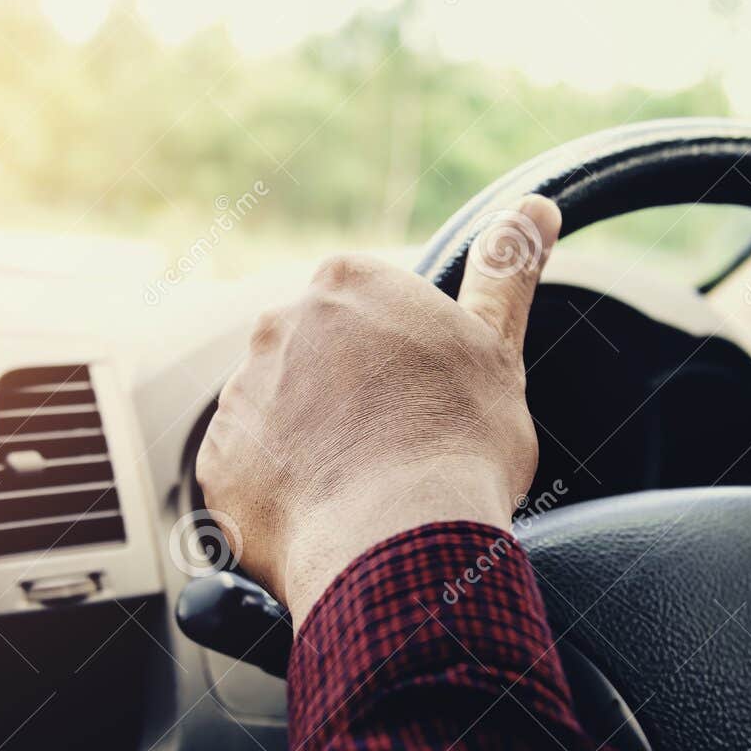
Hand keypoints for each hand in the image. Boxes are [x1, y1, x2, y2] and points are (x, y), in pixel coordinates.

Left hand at [196, 195, 561, 627]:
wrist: (397, 543)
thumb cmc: (458, 445)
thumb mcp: (497, 348)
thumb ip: (504, 273)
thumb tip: (532, 208)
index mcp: (347, 283)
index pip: (366, 303)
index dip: (399, 354)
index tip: (421, 393)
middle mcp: (279, 324)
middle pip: (317, 354)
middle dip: (349, 391)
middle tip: (396, 444)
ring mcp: (242, 392)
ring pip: (281, 410)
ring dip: (312, 439)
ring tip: (364, 487)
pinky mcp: (218, 460)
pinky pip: (251, 469)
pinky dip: (282, 488)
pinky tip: (327, 513)